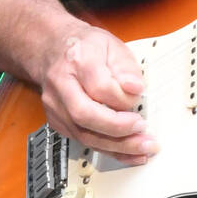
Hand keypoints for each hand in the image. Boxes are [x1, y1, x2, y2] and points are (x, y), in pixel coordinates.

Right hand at [37, 22, 157, 165]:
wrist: (53, 50)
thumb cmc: (86, 47)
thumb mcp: (113, 45)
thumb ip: (126, 67)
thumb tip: (135, 89)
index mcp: (78, 60)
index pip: (99, 86)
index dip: (122, 97)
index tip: (140, 98)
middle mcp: (61, 85)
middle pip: (85, 114)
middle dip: (117, 128)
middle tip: (143, 130)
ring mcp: (56, 106)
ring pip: (83, 135)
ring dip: (117, 146)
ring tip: (142, 148)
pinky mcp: (57, 122)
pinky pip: (83, 142)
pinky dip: (108, 150)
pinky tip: (128, 152)